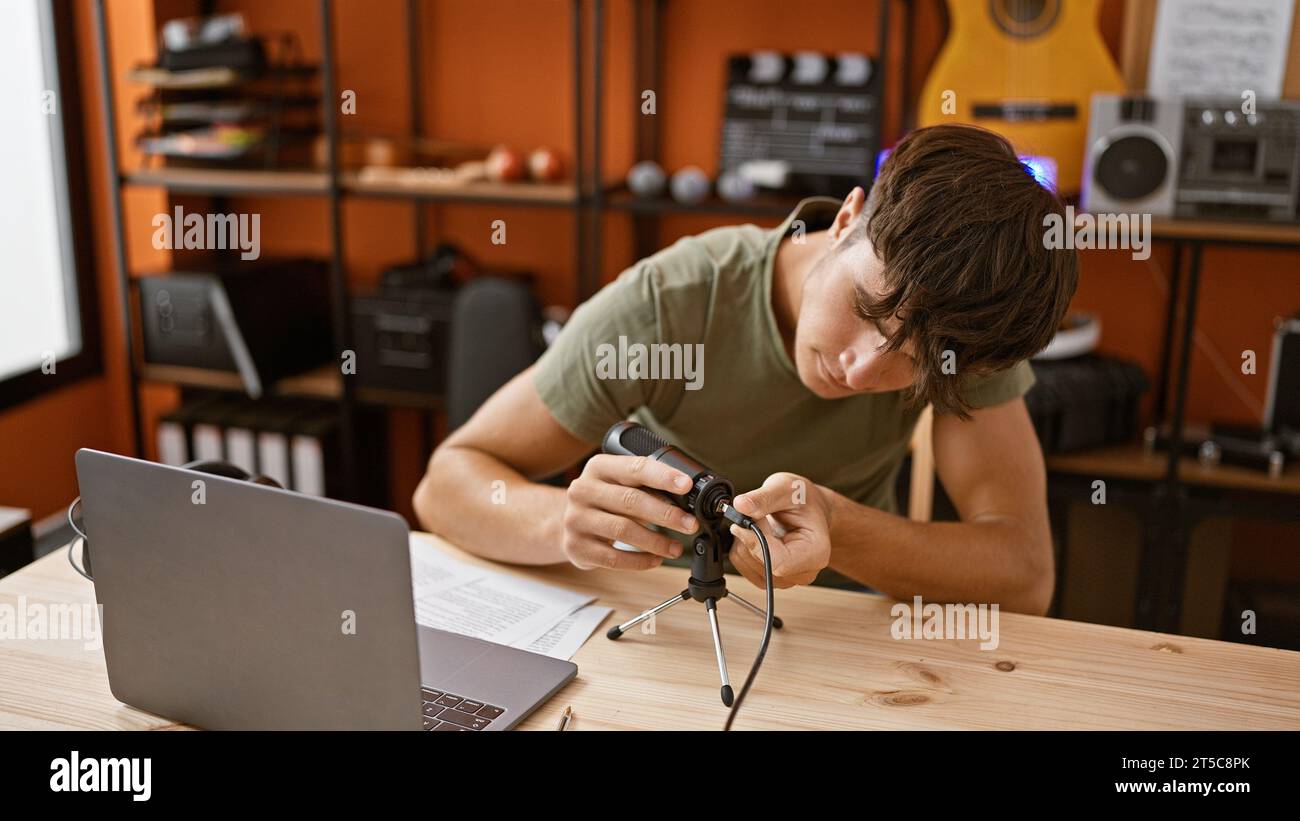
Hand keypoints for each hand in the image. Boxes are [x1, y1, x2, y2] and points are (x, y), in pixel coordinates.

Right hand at [561, 454, 698, 569]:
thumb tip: (685, 501)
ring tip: (676, 548)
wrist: (569, 524)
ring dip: (656, 541)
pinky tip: (655, 559)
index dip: (663, 476)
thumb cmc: (605, 502)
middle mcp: (583, 490)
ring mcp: (576, 519)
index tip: (687, 485)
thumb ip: (647, 489)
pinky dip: (640, 561)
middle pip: (631, 500)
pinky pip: (613, 558)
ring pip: (623, 530)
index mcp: (598, 467)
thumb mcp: (620, 486)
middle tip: (690, 524)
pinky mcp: (576, 547)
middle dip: (666, 514)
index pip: (635, 467)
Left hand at [728, 472, 832, 588]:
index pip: (778, 562)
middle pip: (761, 564)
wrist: (809, 509)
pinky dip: (741, 546)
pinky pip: (742, 565)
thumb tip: (740, 505)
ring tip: (761, 522)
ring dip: (744, 540)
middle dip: (751, 536)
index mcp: (816, 554)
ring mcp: (786, 579)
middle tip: (759, 514)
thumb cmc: (804, 500)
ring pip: (747, 564)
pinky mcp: (769, 577)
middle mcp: (803, 573)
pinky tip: (755, 533)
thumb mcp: (786, 488)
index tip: (745, 521)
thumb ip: (764, 498)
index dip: (756, 543)